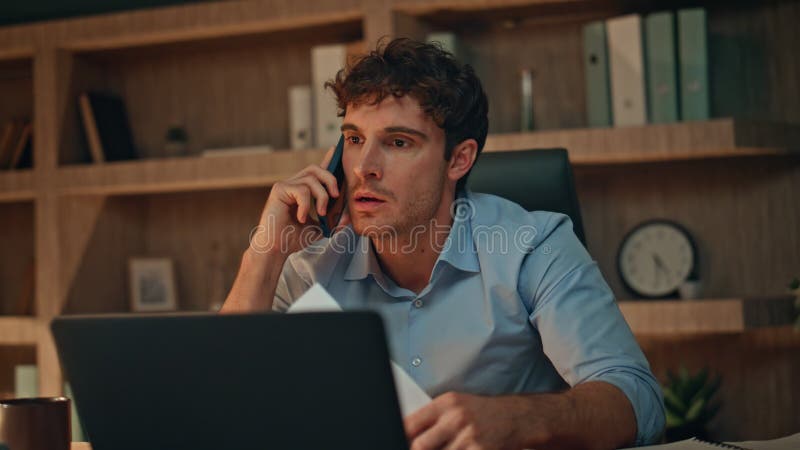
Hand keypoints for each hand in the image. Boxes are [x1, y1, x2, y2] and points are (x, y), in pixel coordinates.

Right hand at [250, 146, 345, 256]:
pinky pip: (301, 190)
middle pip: (316, 169)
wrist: (276, 249)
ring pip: (311, 179)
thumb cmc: (294, 239)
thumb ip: (333, 221)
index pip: (317, 171)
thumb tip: (347, 217)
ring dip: (321, 197)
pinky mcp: (279, 190)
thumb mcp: (320, 228)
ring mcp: (285, 185)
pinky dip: (306, 205)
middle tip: (335, 196)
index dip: (327, 159)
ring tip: (320, 214)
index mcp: (303, 190)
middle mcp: (293, 184)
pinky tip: (302, 217)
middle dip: (330, 179)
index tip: (336, 149)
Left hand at [404, 392, 542, 449]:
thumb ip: (431, 419)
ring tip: (444, 448)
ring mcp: (469, 437)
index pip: (410, 424)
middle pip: (420, 446)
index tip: (394, 441)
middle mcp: (456, 418)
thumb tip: (406, 436)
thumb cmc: (481, 412)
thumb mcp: (455, 405)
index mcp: (445, 404)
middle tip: (417, 449)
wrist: (517, 417)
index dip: (401, 437)